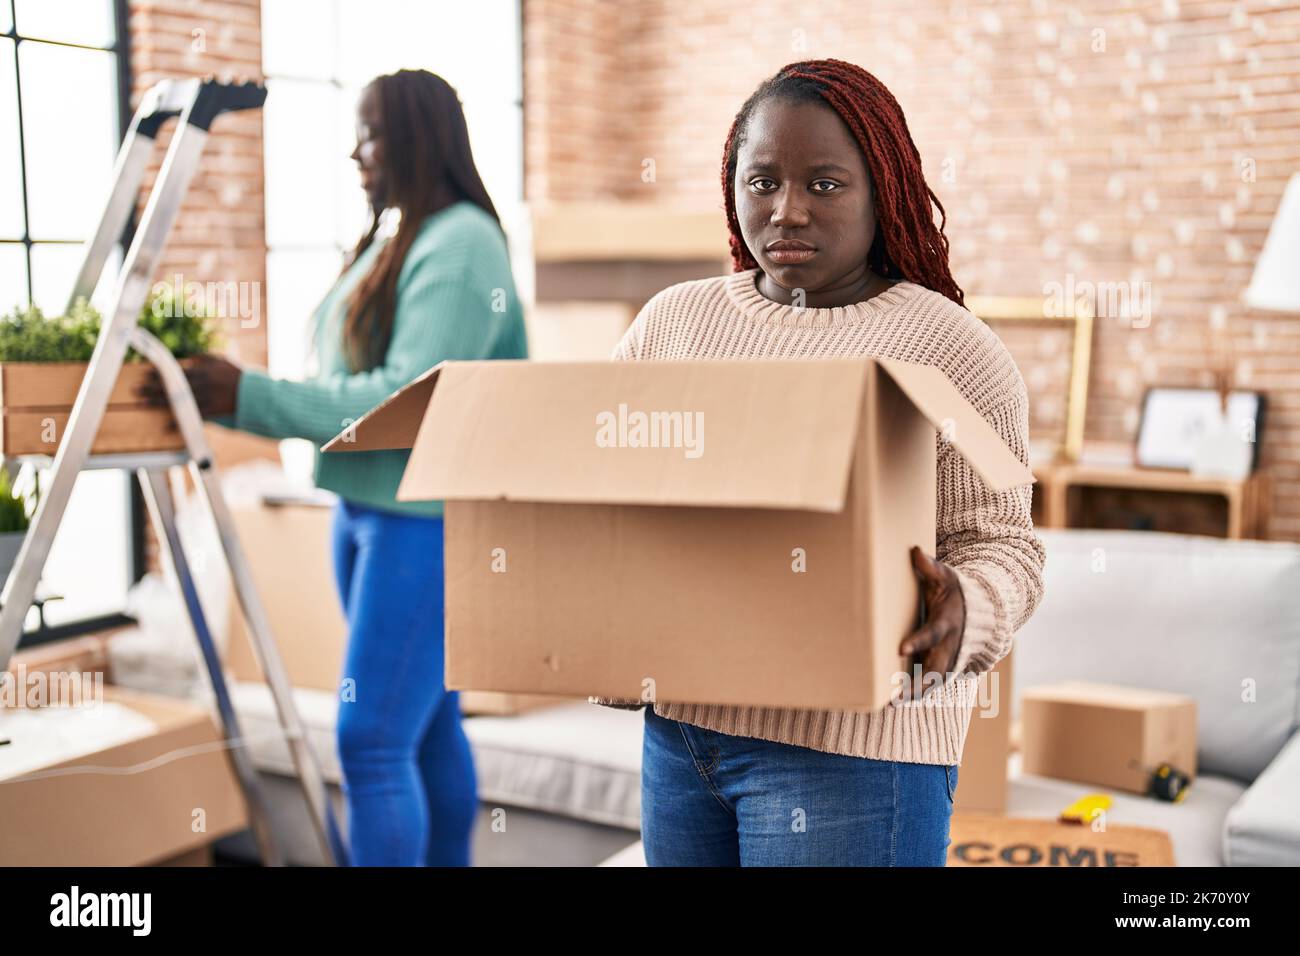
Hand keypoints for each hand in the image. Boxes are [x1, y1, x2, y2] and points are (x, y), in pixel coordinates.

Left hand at [138, 354, 242, 419]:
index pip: (176, 369)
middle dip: (151, 387)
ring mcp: (206, 397)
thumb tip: (188, 358)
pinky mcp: (212, 410)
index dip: (159, 372)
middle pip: (172, 384)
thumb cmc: (237, 375)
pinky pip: (191, 417)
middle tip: (134, 389)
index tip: (144, 373)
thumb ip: (205, 358)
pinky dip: (179, 422)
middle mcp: (202, 383)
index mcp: (203, 369)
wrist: (254, 393)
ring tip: (141, 404)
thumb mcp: (222, 360)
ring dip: (158, 402)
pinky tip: (166, 426)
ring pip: (178, 399)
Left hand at [897, 545, 965, 699]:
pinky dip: (918, 693)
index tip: (900, 648)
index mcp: (947, 622)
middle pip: (936, 668)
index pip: (932, 633)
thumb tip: (916, 551)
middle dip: (919, 684)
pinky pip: (932, 683)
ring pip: (935, 681)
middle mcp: (950, 645)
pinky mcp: (945, 666)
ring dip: (916, 693)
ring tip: (893, 703)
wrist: (980, 613)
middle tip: (897, 695)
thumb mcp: (945, 576)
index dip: (919, 641)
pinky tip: (897, 702)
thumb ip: (930, 567)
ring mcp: (949, 658)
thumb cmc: (954, 592)